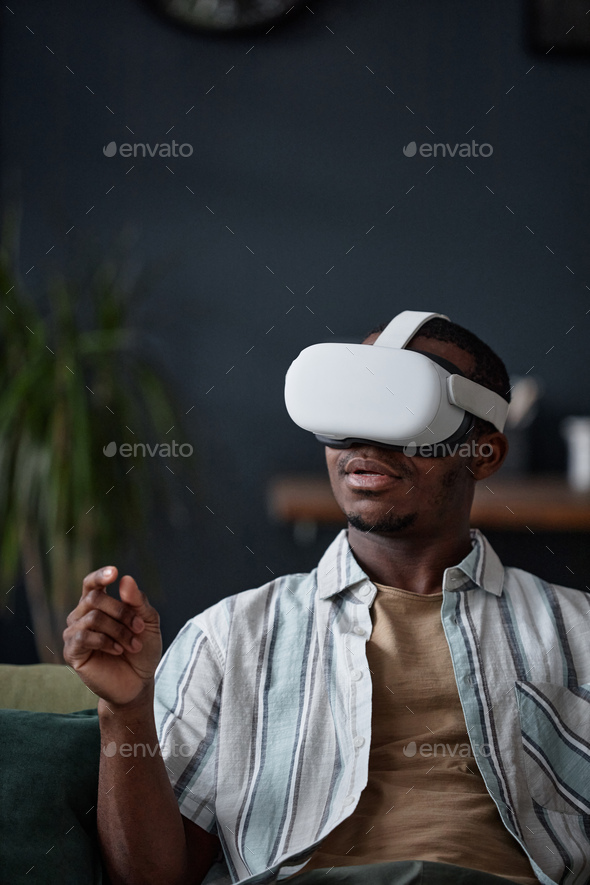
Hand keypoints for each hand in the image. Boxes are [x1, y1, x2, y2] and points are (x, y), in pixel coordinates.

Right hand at [63, 567, 162, 706]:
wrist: (138, 682)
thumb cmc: (142, 649)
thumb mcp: (147, 621)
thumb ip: (137, 601)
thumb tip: (125, 579)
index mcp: (98, 604)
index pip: (91, 583)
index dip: (100, 576)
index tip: (114, 573)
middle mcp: (82, 615)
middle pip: (94, 598)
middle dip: (122, 612)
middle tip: (138, 628)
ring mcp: (74, 633)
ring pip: (92, 617)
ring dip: (118, 630)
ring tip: (132, 645)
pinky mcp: (72, 652)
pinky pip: (84, 636)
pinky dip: (106, 642)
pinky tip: (117, 651)